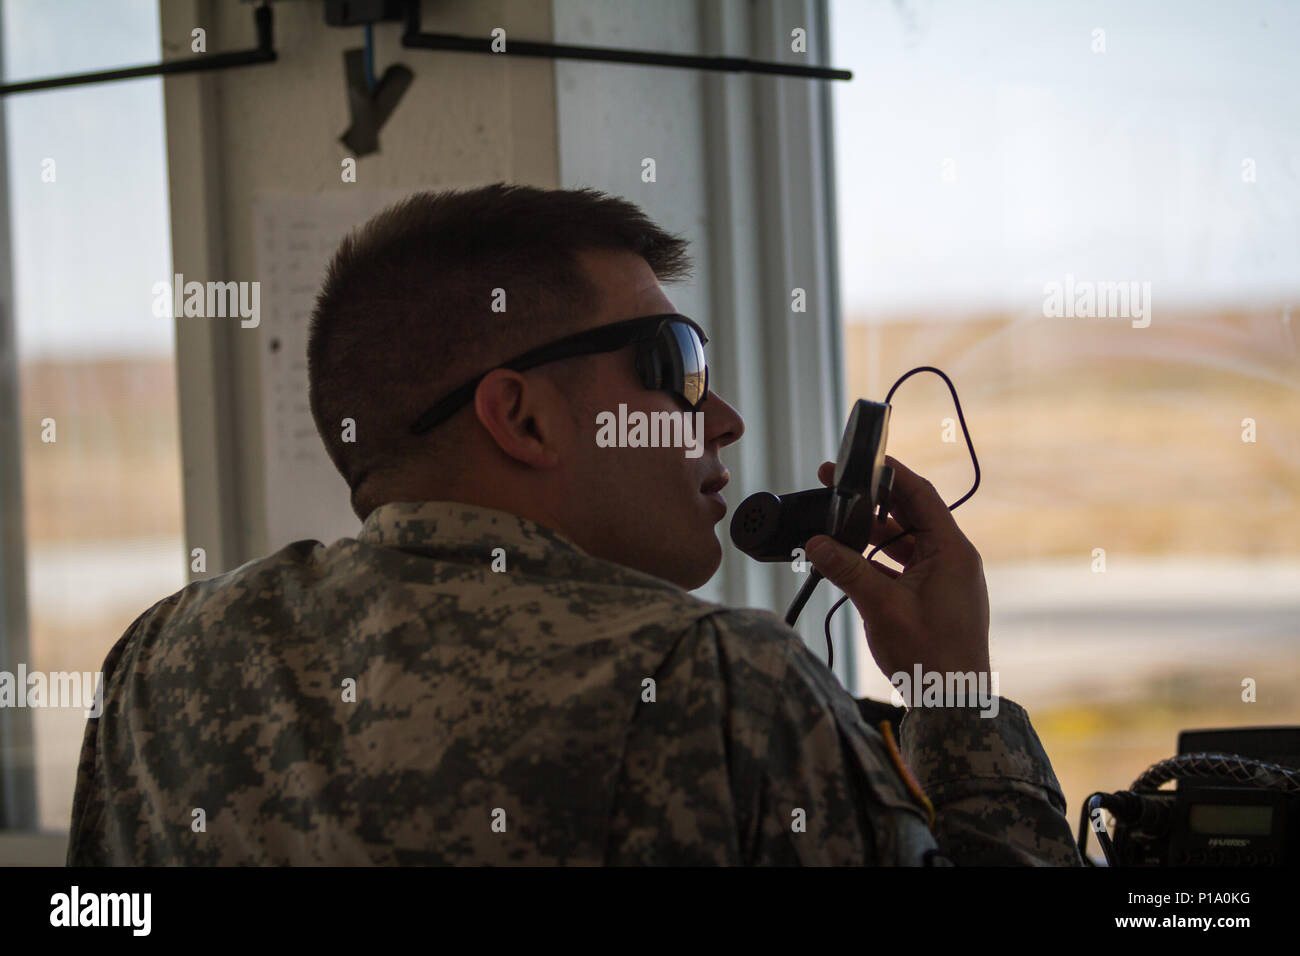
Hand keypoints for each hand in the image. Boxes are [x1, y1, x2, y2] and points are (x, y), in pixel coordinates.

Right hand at [805, 456, 989, 679]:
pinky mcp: (936, 598)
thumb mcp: (881, 607)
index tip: (859, 461)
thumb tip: (815, 543)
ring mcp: (945, 579)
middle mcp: (952, 559)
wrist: (952, 703)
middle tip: (835, 491)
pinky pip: (905, 567)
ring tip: (836, 530)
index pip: (920, 495)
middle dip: (872, 503)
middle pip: (911, 516)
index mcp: (950, 551)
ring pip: (905, 543)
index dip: (889, 473)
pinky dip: (878, 562)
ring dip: (872, 535)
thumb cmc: (929, 656)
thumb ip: (847, 570)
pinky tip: (849, 565)